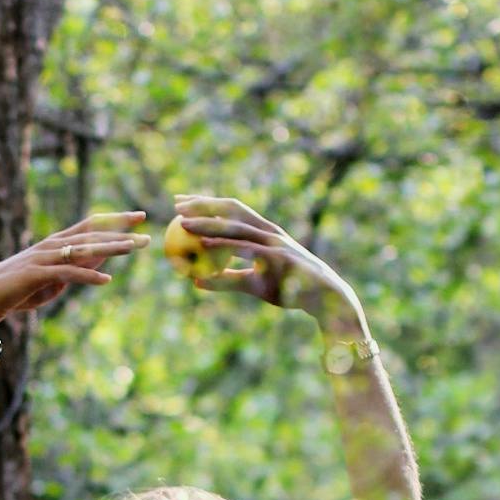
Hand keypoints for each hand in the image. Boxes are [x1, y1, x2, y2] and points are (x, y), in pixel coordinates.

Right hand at [0, 212, 147, 331]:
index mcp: (56, 244)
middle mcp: (52, 246)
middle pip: (91, 233)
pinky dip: (88, 278)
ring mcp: (44, 259)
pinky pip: (67, 275)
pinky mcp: (37, 275)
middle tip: (146, 228)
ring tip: (133, 247)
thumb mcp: (52, 281)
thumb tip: (98, 266)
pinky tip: (106, 281)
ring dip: (110, 248)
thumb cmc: (18, 292)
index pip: (90, 226)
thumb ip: (74, 270)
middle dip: (120, 230)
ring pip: (83, 250)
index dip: (115, 219)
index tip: (138, 217)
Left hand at [171, 194, 359, 326]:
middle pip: (231, 210)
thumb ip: (227, 280)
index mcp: (263, 231)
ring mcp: (273, 241)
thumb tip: (196, 282)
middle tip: (177, 204)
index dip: (208, 204)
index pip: (232, 211)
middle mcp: (268, 230)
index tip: (184, 204)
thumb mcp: (253, 286)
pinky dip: (223, 245)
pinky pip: (244, 248)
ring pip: (234, 227)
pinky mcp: (276, 256)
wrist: (321, 297)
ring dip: (208, 222)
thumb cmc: (289, 289)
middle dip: (204, 203)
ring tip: (183, 222)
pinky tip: (203, 244)